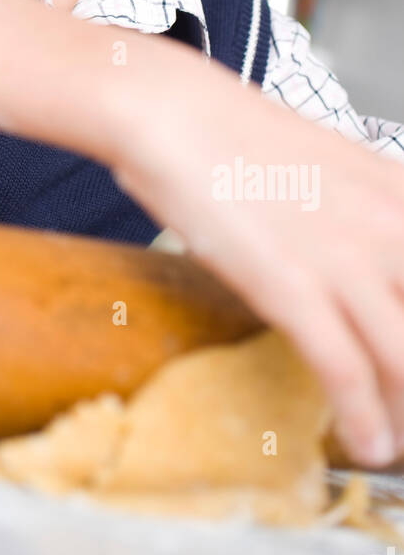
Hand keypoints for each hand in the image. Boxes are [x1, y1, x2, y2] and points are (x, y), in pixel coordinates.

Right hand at [106, 35, 403, 469]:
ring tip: (401, 439)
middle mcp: (389, 228)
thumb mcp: (330, 161)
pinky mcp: (293, 288)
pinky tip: (369, 443)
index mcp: (400, 193)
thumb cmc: (235, 133)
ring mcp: (344, 261)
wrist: (173, 112)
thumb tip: (374, 243)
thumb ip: (368, 205)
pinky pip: (346, 370)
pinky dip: (365, 417)